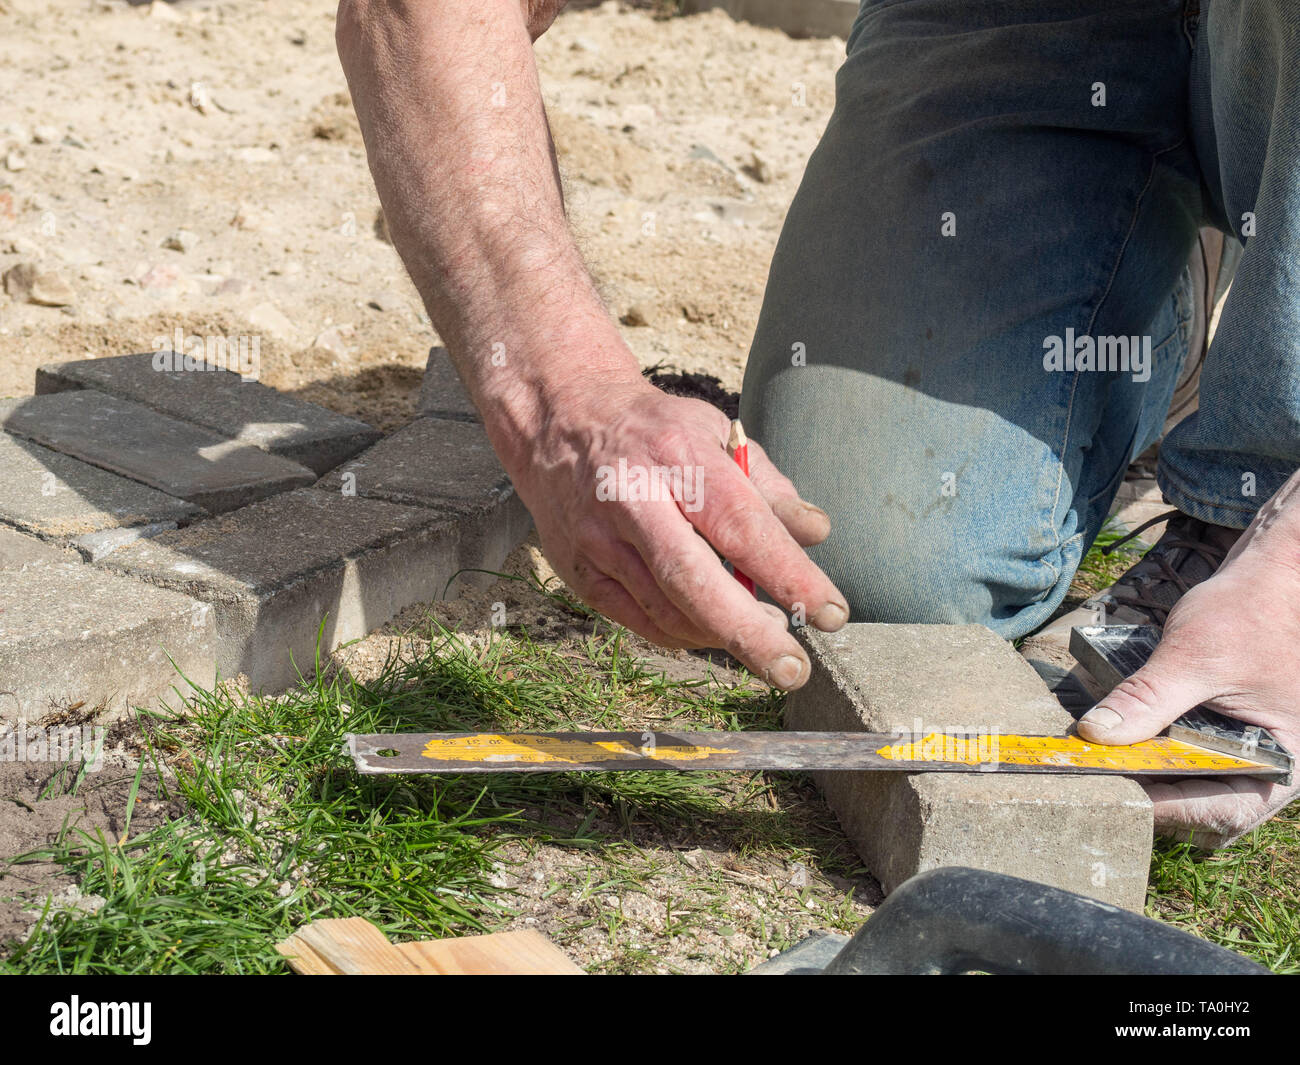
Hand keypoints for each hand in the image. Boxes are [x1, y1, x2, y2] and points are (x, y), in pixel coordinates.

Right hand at [501, 377, 849, 687]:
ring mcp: (597, 539)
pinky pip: (637, 620)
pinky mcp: (577, 570)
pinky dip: (681, 635)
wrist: (559, 419)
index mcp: (677, 457)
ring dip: (719, 636)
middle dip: (750, 634)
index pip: (742, 525)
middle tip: (794, 669)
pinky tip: (709, 631)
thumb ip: (768, 487)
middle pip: (694, 581)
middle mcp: (632, 499)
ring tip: (762, 641)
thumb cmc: (655, 431)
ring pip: (664, 610)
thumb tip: (816, 533)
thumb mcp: (716, 434)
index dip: (790, 575)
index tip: (832, 612)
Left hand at [1077, 483, 1299, 847]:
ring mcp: (1239, 750)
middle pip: (1197, 803)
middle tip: (1088, 777)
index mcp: (1284, 763)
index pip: (1221, 811)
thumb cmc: (1251, 612)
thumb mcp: (1196, 656)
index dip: (1164, 808)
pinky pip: (1175, 751)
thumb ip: (1147, 699)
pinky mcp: (1214, 732)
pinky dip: (1142, 742)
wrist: (1271, 575)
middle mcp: (1263, 766)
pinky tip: (1105, 728)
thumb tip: (1094, 734)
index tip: (1109, 791)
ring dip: (1137, 768)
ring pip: (1182, 780)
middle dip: (1143, 789)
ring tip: (1089, 755)